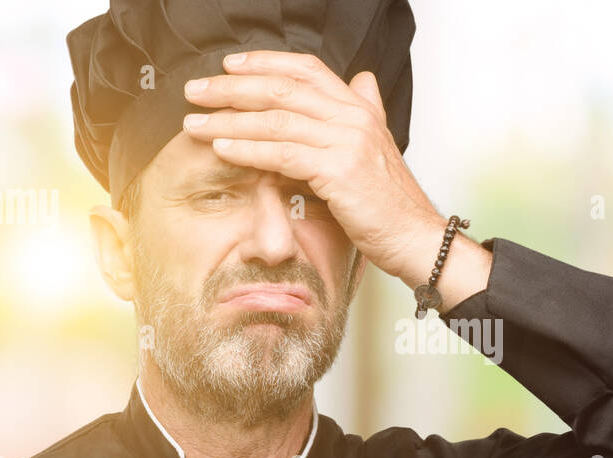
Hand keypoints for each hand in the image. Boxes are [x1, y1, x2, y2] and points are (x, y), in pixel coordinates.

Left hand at [182, 50, 443, 280]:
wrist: (417, 238)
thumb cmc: (392, 204)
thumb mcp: (380, 147)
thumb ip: (366, 111)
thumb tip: (360, 80)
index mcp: (360, 109)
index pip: (307, 69)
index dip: (265, 63)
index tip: (229, 66)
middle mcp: (354, 117)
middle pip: (282, 88)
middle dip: (232, 88)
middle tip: (196, 92)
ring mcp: (348, 141)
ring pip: (276, 119)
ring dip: (228, 120)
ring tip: (195, 123)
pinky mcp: (339, 170)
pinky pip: (281, 153)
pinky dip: (246, 148)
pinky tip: (221, 148)